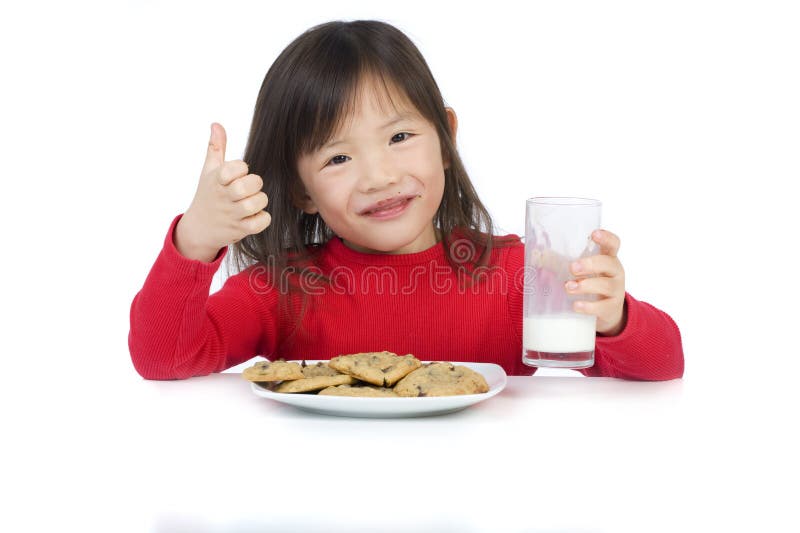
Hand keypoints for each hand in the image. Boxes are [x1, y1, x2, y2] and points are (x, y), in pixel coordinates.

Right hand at [175, 123, 270, 260]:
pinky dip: (263, 218)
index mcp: (216, 180)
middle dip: (255, 183)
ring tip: (253, 200)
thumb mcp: (208, 171)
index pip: (233, 168)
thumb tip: (216, 124)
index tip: (239, 172)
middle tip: (251, 186)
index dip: (241, 168)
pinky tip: (256, 215)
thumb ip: (216, 147)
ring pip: (255, 204)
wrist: (199, 229)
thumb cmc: (208, 195)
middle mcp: (223, 197)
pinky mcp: (240, 229)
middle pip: (245, 187)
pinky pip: (260, 223)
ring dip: (260, 200)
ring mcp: (232, 215)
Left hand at [565, 229, 626, 335]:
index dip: (606, 237)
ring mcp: (616, 290)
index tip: (594, 233)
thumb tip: (534, 255)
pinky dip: (588, 306)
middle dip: (590, 264)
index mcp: (607, 257)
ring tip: (568, 287)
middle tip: (572, 267)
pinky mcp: (611, 308)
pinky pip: (603, 307)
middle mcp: (615, 272)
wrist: (605, 310)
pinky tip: (576, 306)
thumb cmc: (589, 281)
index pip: (613, 243)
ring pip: (605, 285)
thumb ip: (558, 261)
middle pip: (608, 264)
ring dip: (585, 286)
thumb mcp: (577, 269)